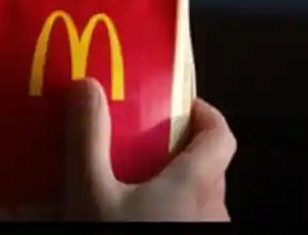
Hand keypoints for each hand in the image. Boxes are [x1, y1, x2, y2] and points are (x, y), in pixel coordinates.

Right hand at [62, 78, 234, 220]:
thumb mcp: (91, 190)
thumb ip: (89, 138)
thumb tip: (88, 87)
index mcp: (196, 182)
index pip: (220, 134)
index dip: (202, 114)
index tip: (177, 103)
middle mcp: (212, 208)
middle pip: (204, 164)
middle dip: (172, 150)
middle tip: (136, 141)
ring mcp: (206, 232)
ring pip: (193, 197)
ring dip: (165, 185)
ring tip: (124, 184)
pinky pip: (182, 219)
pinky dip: (161, 211)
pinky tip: (126, 216)